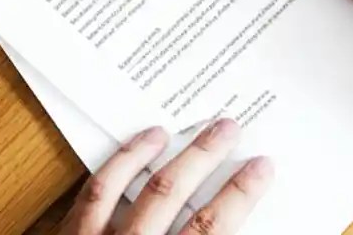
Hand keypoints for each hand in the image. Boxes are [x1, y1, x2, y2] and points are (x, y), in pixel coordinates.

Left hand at [60, 119, 272, 234]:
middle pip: (171, 194)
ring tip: (174, 128)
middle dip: (202, 156)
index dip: (240, 194)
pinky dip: (114, 168)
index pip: (211, 228)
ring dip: (154, 154)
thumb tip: (236, 222)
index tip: (261, 167)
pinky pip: (91, 195)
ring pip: (126, 187)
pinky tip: (130, 153)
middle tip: (226, 127)